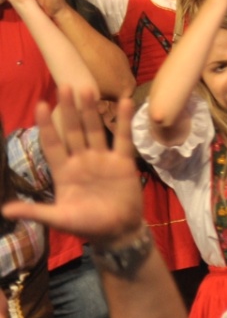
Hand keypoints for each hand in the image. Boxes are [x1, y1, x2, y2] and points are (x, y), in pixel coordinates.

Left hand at [6, 87, 142, 244]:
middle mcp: (81, 160)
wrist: (118, 232)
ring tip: (87, 88)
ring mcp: (102, 159)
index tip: (41, 105)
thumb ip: (35, 211)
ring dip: (91, 110)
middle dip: (69, 110)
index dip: (47, 125)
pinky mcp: (123, 162)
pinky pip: (123, 138)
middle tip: (65, 86)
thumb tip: (4, 211)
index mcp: (64, 172)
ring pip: (95, 130)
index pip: (53, 143)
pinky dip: (124, 120)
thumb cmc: (88, 226)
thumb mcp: (59, 218)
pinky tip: (124, 102)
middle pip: (73, 130)